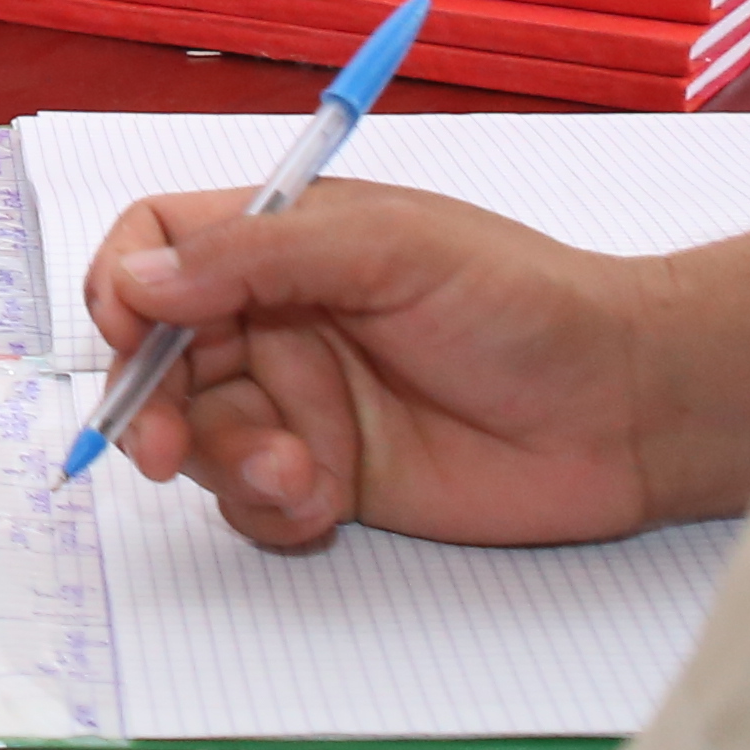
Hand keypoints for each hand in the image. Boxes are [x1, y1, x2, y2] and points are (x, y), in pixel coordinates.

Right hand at [84, 181, 665, 551]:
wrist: (624, 413)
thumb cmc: (526, 303)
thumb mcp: (390, 250)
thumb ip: (258, 255)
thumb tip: (140, 278)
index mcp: (285, 239)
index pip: (159, 244)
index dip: (124, 284)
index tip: (126, 331)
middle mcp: (278, 317)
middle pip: (156, 354)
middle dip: (148, 403)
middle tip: (158, 450)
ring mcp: (301, 402)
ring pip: (198, 436)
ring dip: (227, 462)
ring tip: (303, 475)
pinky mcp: (329, 478)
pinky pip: (250, 502)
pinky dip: (269, 509)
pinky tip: (326, 504)